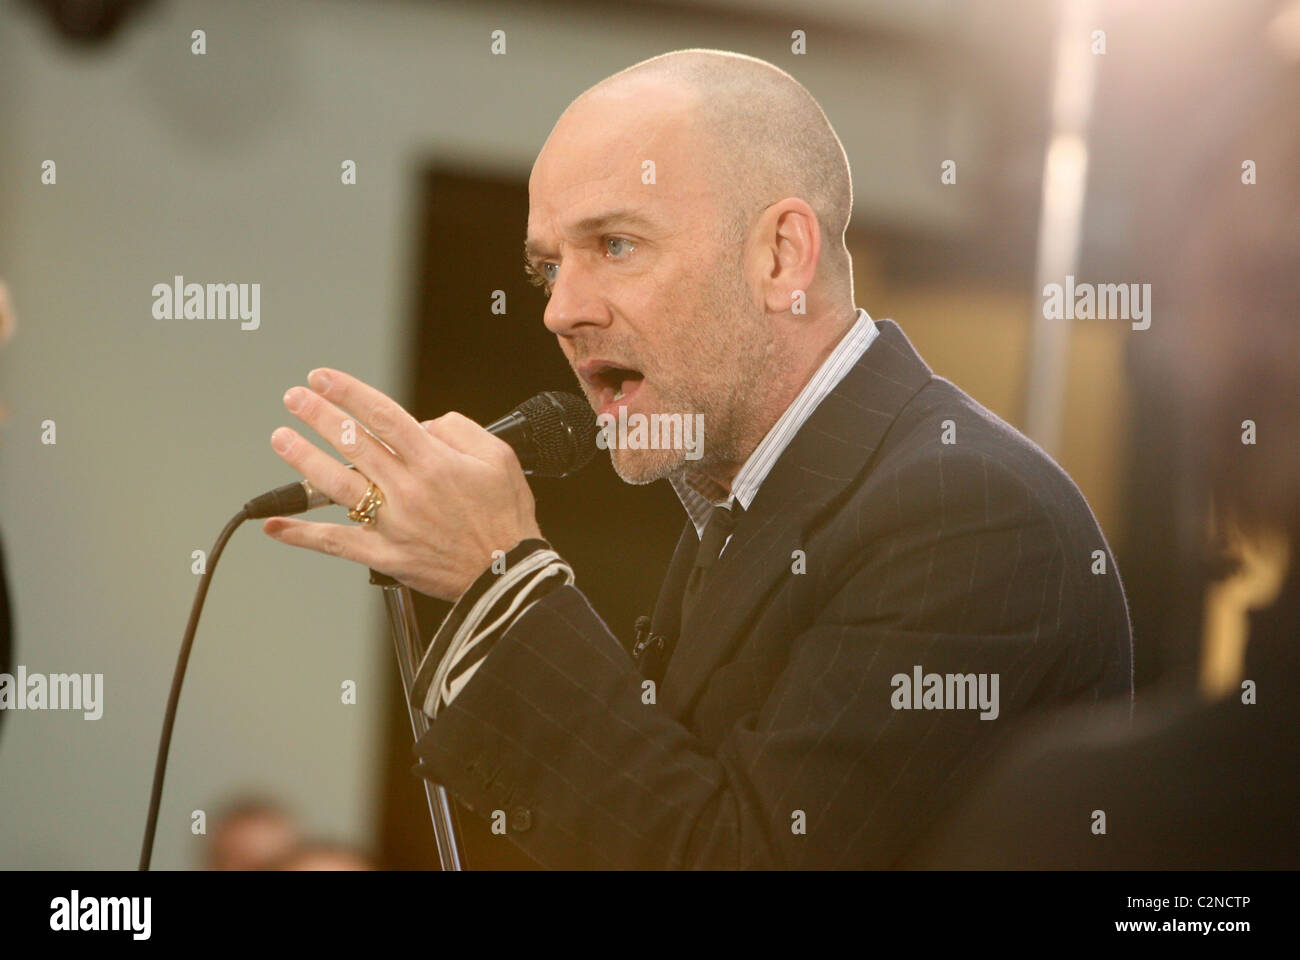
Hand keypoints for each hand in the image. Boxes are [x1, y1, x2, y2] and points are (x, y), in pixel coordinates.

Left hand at [262, 368, 541, 600]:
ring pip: (337, 485)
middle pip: (353, 444)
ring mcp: (393, 524)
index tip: (324, 379)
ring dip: (304, 459)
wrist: (507, 576)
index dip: (348, 393)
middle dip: (318, 415)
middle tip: (295, 398)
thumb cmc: (506, 520)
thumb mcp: (499, 458)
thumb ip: (460, 430)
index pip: (382, 416)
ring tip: (282, 438)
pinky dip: (303, 535)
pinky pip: (336, 543)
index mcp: (435, 462)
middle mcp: (409, 490)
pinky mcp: (385, 556)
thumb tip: (425, 424)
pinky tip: (276, 525)